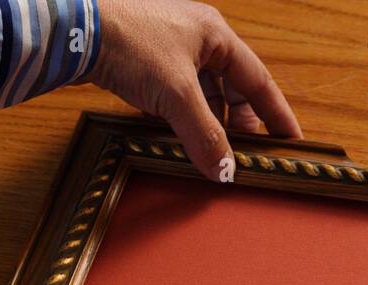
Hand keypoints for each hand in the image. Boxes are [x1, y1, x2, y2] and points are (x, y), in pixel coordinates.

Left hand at [88, 0, 302, 180]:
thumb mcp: (176, 94)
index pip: (258, 79)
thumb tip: (224, 171)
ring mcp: (169, 50)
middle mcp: (197, 38)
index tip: (290, 139)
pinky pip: (176, 98)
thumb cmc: (130, 43)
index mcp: (216, 34)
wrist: (76, 30)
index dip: (276, 113)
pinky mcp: (144, 64)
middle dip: (239, 123)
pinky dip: (182, 120)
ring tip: (213, 153)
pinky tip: (180, 140)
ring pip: (202, 95)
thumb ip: (205, 135)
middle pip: (231, 88)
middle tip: (247, 155)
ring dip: (208, 124)